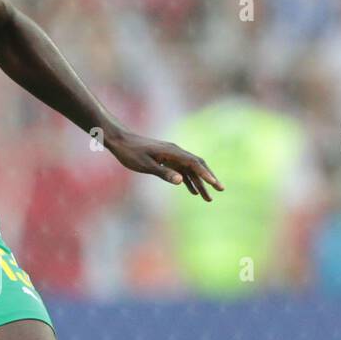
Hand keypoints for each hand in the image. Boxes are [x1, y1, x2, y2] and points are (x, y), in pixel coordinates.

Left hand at [106, 130, 223, 200]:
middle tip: (220, 191)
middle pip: (197, 166)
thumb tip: (181, 181)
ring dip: (200, 183)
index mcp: (173, 152)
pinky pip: (182, 170)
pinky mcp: (166, 159)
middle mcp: (175, 152)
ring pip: (190, 170)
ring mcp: (172, 155)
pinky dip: (189, 181)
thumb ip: (164, 173)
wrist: (120, 141)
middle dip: (209, 179)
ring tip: (208, 199)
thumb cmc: (130, 153)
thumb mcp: (146, 165)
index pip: (194, 163)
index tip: (215, 185)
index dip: (206, 174)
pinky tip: (192, 191)